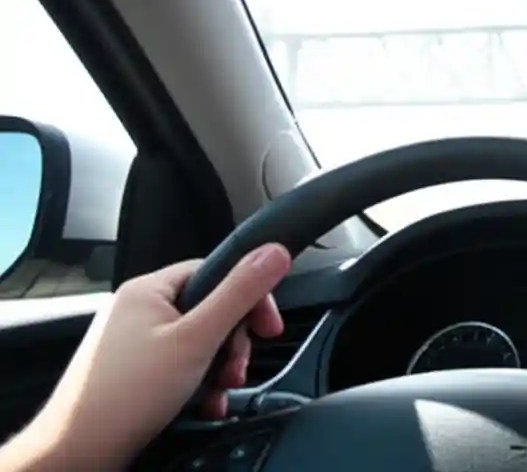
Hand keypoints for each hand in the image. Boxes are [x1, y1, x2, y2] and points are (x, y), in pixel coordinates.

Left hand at [2, 244, 291, 471]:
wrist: (78, 450)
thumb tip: (272, 253)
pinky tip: (201, 404)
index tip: (267, 327)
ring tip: (216, 392)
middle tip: (236, 369)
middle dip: (232, 344)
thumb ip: (239, 293)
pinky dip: (197, 385)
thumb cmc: (125, 396)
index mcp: (148, 289)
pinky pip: (179, 365)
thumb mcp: (198, 339)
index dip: (248, 298)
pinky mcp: (133, 370)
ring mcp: (132, 341)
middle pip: (210, 311)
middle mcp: (137, 310)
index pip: (215, 272)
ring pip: (197, 343)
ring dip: (217, 369)